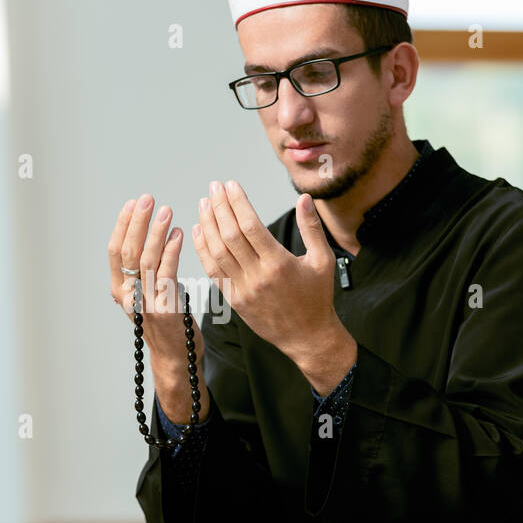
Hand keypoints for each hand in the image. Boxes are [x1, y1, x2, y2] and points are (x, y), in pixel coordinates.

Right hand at [107, 195, 204, 368]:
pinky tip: (179, 235)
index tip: (133, 204)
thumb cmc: (164, 324)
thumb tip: (149, 240)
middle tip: (148, 200)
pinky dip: (172, 252)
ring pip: (146, 261)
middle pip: (128, 251)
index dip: (122, 226)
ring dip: (156, 233)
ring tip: (166, 212)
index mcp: (120, 290)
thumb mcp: (146, 296)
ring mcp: (145, 303)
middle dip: (138, 222)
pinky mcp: (164, 310)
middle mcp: (128, 296)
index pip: (115, 251)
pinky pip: (167, 275)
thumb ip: (143, 274)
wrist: (174, 358)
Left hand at [192, 180, 349, 371]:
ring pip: (217, 253)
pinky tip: (199, 231)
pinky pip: (213, 272)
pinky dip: (203, 250)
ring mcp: (243, 290)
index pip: (251, 226)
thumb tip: (305, 198)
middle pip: (230, 236)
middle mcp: (257, 276)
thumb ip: (312, 228)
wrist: (307, 338)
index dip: (237, 203)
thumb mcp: (322, 261)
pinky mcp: (234, 301)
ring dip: (208, 225)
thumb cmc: (318, 297)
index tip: (230, 184)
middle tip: (214, 187)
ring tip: (204, 203)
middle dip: (220, 208)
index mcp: (279, 264)